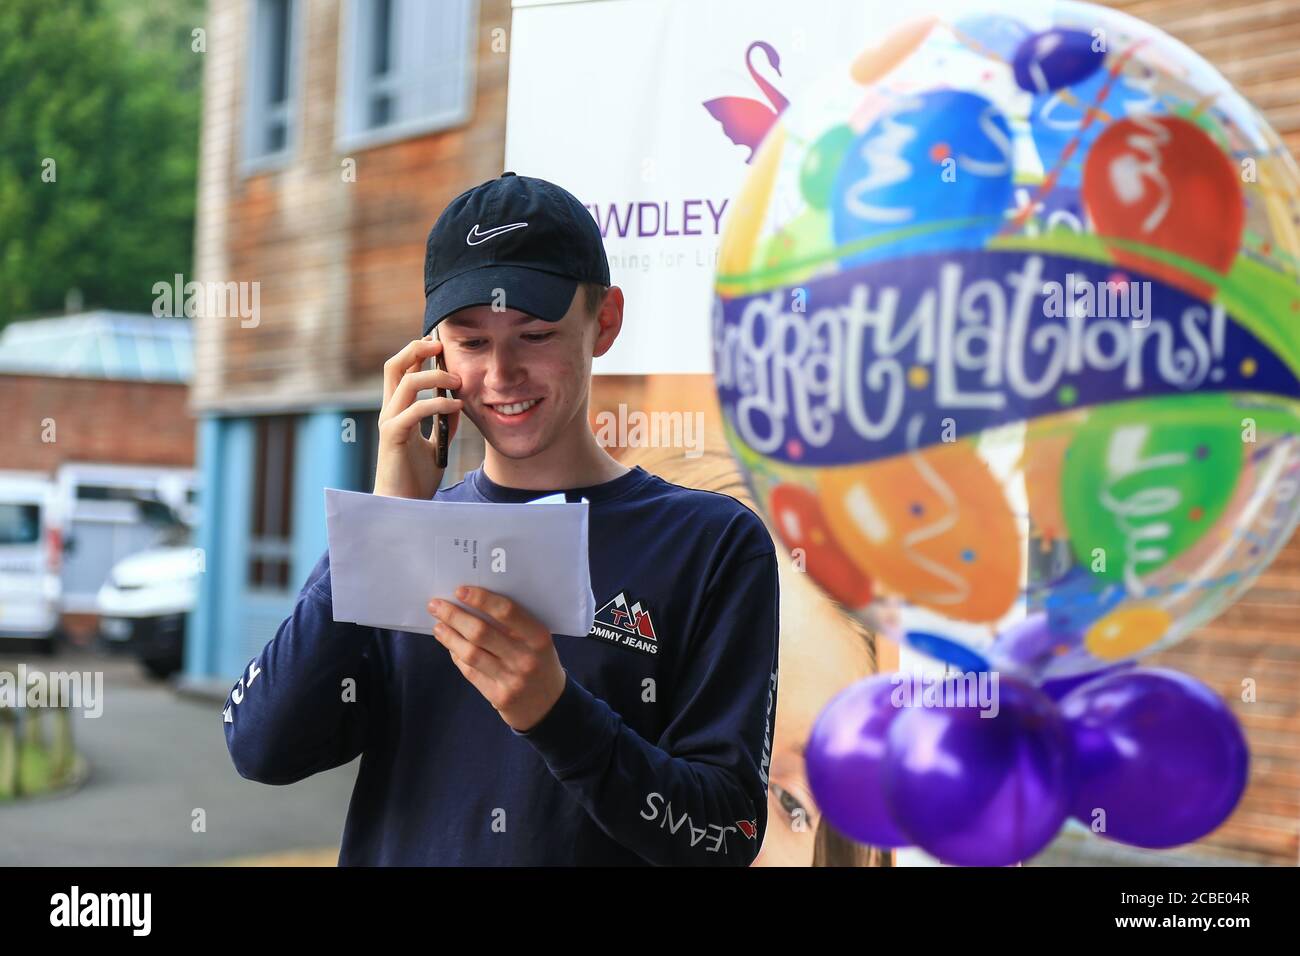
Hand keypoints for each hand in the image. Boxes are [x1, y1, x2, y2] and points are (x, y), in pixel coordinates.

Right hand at [374, 334, 463, 499]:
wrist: (403, 505)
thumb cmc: (416, 478)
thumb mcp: (436, 446)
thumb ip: (443, 424)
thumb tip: (457, 404)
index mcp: (397, 411)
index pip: (402, 371)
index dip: (417, 353)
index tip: (439, 343)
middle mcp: (389, 411)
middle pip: (394, 366)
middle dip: (417, 350)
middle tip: (440, 345)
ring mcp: (389, 422)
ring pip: (407, 383)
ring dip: (436, 377)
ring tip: (458, 382)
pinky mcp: (394, 436)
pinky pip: (416, 410)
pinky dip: (438, 404)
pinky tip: (457, 407)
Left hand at [427, 587, 566, 732]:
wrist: (549, 705)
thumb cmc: (539, 662)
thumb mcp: (537, 640)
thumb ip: (514, 624)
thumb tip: (472, 602)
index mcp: (538, 637)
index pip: (506, 612)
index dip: (481, 599)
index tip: (459, 590)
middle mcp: (525, 658)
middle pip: (481, 632)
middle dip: (454, 616)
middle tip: (435, 605)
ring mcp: (511, 679)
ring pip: (470, 653)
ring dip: (449, 637)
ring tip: (438, 626)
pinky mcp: (498, 696)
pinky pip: (470, 672)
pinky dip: (456, 656)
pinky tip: (450, 646)